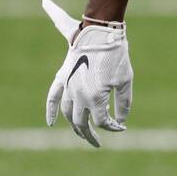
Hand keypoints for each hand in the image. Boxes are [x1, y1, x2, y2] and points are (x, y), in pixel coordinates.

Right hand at [43, 0, 132, 147]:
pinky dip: (50, 110)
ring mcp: (68, 86)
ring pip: (68, 113)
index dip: (113, 127)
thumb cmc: (117, 56)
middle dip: (90, 135)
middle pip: (81, 123)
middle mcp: (78, 95)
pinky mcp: (63, 76)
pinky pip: (52, 96)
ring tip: (82, 134)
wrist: (100, 31)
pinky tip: (51, 122)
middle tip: (98, 143)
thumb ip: (123, 104)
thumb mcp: (126, 81)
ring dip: (74, 126)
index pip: (102, 121)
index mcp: (95, 98)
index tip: (122, 127)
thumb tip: (120, 123)